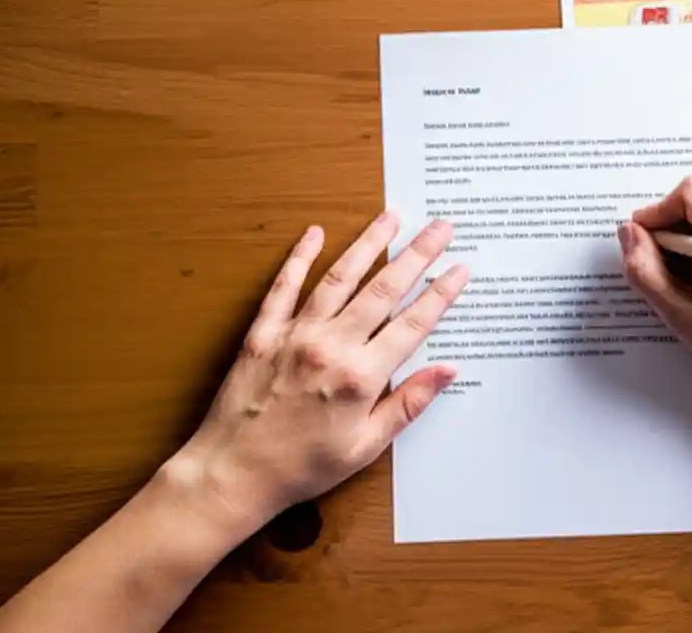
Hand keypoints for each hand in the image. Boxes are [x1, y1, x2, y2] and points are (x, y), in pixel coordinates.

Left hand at [163, 212, 468, 529]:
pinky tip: (315, 233)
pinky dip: (300, 257)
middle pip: (384, 290)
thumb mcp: (366, 446)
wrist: (231, 474)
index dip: (440, 294)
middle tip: (440, 227)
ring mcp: (295, 335)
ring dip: (369, 244)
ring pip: (340, 278)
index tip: (460, 269)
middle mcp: (330, 346)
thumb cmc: (301, 468)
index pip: (413, 325)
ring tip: (392, 217)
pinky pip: (285, 286)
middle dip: (418, 255)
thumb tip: (447, 371)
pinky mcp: (263, 333)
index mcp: (361, 377)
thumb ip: (408, 404)